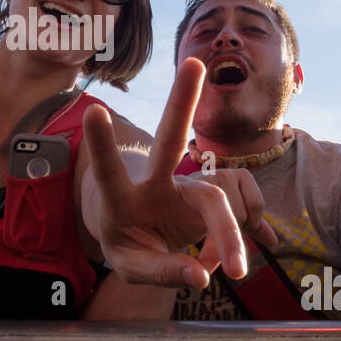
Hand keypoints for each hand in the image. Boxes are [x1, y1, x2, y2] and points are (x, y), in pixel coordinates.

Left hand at [82, 57, 277, 288]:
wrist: (144, 229)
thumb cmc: (130, 244)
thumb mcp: (133, 266)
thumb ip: (162, 271)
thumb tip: (200, 277)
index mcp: (122, 200)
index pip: (108, 171)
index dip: (101, 144)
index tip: (93, 110)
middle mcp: (156, 181)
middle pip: (168, 139)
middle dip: (181, 100)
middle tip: (194, 63)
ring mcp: (187, 182)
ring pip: (220, 198)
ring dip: (230, 239)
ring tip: (228, 271)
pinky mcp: (215, 187)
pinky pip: (244, 204)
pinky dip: (247, 234)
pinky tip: (235, 254)